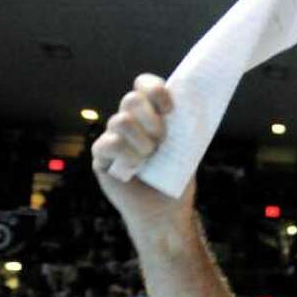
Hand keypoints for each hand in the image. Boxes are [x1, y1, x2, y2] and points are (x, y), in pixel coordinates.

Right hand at [90, 73, 194, 217]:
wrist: (165, 211)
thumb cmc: (176, 180)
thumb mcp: (188, 149)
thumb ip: (187, 124)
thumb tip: (194, 98)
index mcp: (150, 114)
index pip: (144, 85)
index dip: (155, 90)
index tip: (170, 109)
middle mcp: (129, 122)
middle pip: (130, 99)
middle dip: (151, 119)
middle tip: (162, 140)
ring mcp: (113, 138)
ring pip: (120, 121)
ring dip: (142, 142)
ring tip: (150, 158)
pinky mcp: (101, 157)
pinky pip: (108, 143)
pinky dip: (127, 156)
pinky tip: (136, 168)